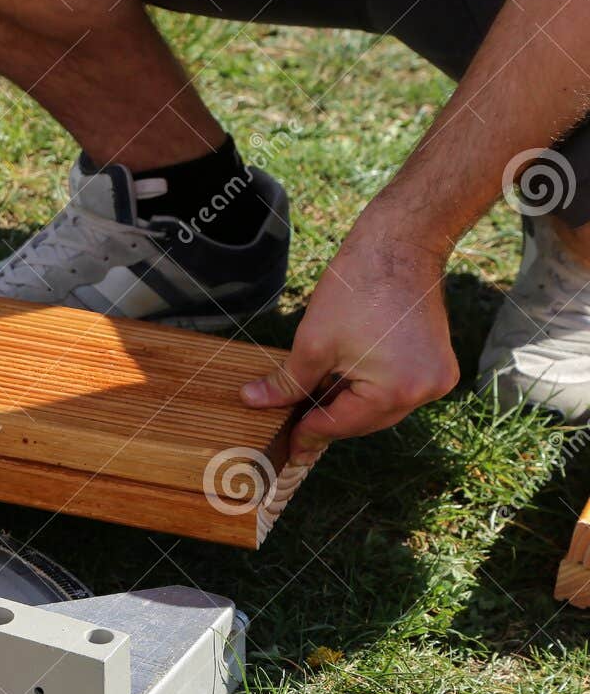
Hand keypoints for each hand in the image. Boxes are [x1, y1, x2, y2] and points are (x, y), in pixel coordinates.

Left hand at [240, 225, 459, 463]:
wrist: (398, 247)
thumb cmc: (355, 290)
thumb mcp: (312, 343)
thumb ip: (286, 382)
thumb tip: (252, 401)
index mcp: (397, 391)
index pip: (341, 425)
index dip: (309, 433)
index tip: (288, 445)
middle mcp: (426, 392)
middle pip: (365, 421)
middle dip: (330, 421)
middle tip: (296, 426)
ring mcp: (439, 379)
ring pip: (382, 408)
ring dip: (350, 405)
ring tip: (315, 400)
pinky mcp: (440, 365)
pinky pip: (399, 390)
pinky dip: (371, 390)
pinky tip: (344, 380)